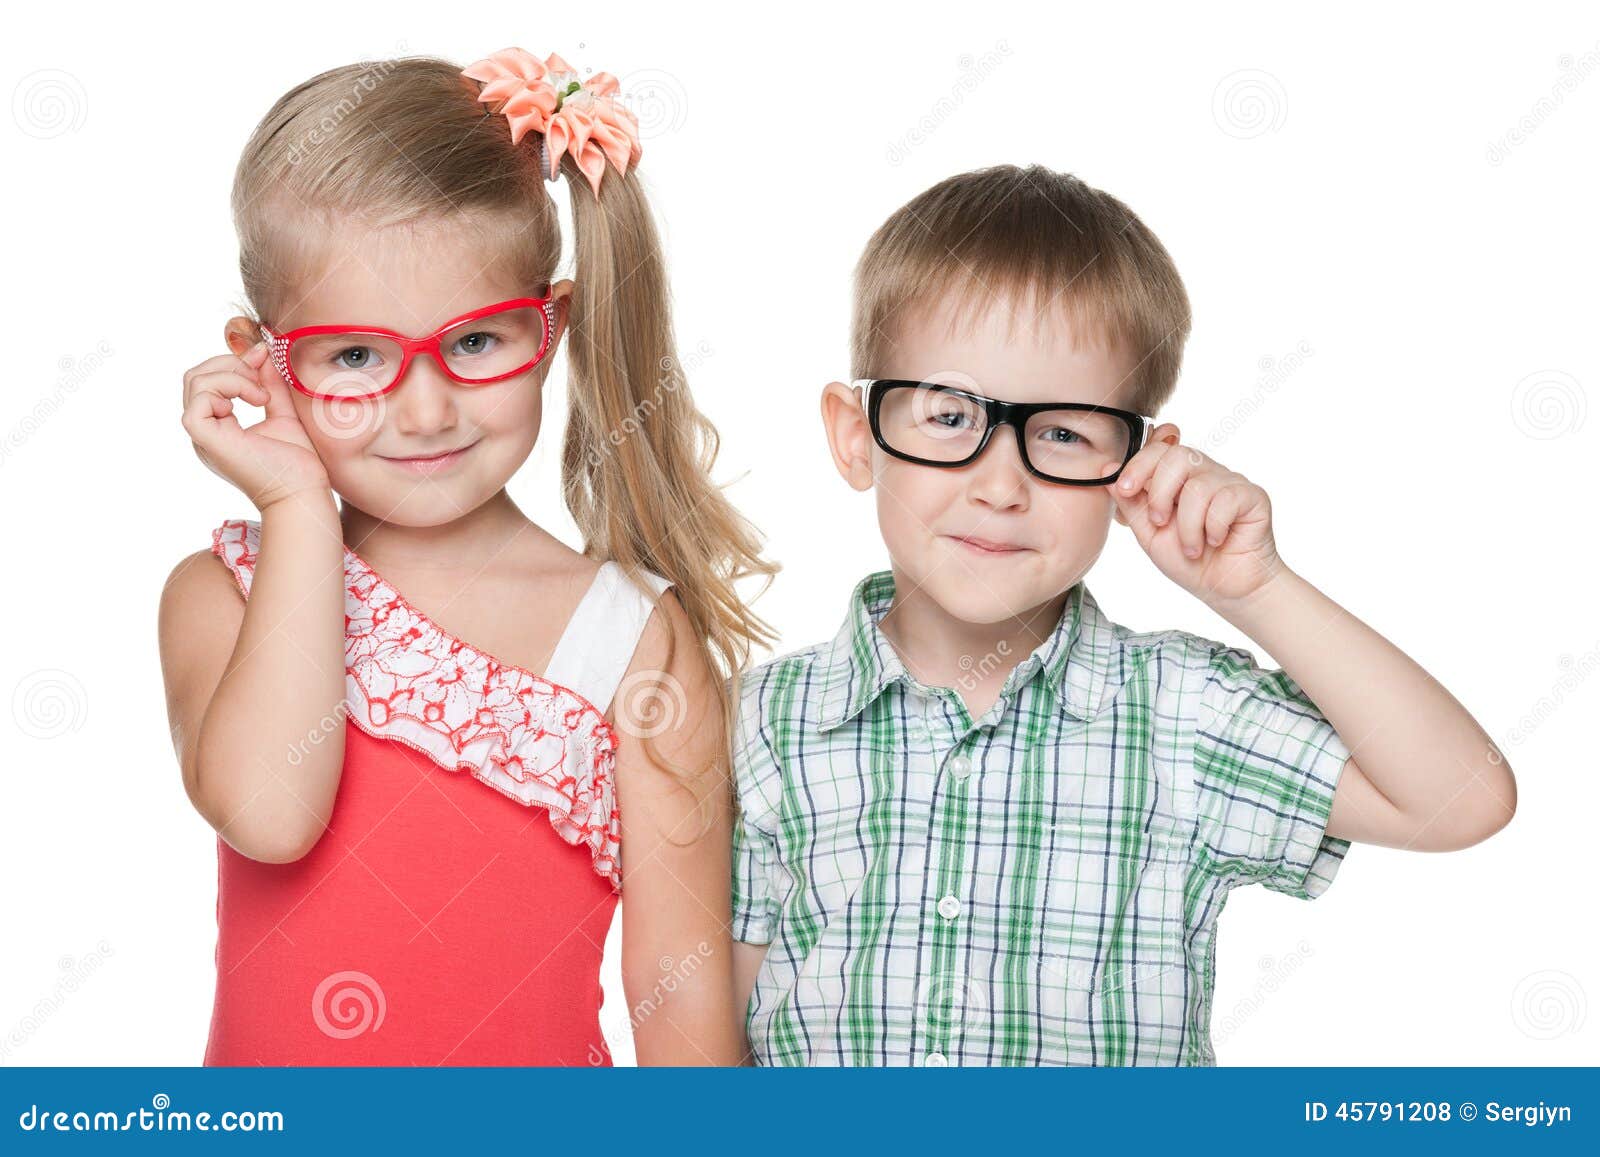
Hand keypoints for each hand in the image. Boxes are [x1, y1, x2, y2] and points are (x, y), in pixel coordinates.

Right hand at [181, 341, 330, 511]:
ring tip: (262, 396)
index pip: (208, 379)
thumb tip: (261, 352)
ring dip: (233, 377)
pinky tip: (254, 404)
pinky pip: (198, 400)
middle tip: (262, 380)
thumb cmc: (298, 463)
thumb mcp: (283, 412)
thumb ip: (270, 384)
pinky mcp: (206, 441)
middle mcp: (206, 432)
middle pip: (196, 376)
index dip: (234, 361)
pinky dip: (226, 390)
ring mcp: (203, 437)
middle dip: (230, 364)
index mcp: (220, 426)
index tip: (263, 357)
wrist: (304, 492)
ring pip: (195, 382)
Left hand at [1110, 423, 1287, 606]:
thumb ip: (1130, 502)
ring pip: (1199, 485)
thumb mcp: (1149, 533)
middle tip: (1160, 523)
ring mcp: (1230, 482)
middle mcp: (1205, 473)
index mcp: (1178, 478)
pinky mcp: (1253, 496)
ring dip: (1188, 525)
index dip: (1138, 465)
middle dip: (1160, 492)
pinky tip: (1216, 541)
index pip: (1157, 450)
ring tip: (1192, 548)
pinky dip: (1214, 527)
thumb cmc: (1189, 561)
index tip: (1125, 489)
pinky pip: (1226, 499)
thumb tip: (1106, 470)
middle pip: (1178, 455)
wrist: (1225, 589)